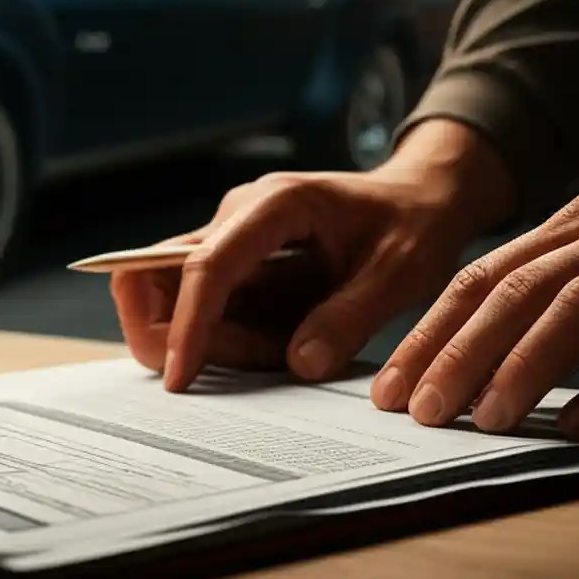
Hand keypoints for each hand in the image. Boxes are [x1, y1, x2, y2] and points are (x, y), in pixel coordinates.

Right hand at [111, 120, 516, 391]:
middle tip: (258, 359)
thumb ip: (350, 316)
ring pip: (175, 300)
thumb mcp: (400, 272)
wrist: (420, 200)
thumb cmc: (412, 224)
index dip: (186, 325)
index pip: (207, 265)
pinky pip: (205, 310)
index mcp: (275, 204)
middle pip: (159, 275)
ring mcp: (230, 239)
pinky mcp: (234, 265)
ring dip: (212, 341)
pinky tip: (278, 343)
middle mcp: (238, 216)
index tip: (178, 378)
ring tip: (282, 347)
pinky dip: (227, 339)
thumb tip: (301, 363)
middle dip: (183, 334)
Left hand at [373, 185, 578, 439]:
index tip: (392, 384)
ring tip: (485, 417)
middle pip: (520, 287)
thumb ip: (553, 290)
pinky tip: (576, 424)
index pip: (486, 273)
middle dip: (460, 351)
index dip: (432, 330)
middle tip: (421, 409)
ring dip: (525, 365)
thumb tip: (473, 351)